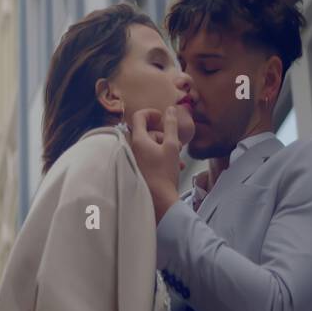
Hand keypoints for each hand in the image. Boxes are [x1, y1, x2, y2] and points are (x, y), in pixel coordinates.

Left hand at [128, 106, 192, 223]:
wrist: (159, 200)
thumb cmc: (164, 174)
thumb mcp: (172, 146)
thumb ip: (171, 126)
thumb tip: (170, 110)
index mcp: (138, 140)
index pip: (139, 116)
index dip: (152, 113)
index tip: (163, 118)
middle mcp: (133, 148)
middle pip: (148, 133)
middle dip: (165, 136)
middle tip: (177, 145)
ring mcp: (135, 159)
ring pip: (151, 146)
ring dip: (166, 148)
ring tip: (179, 158)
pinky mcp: (139, 168)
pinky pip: (150, 157)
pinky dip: (162, 158)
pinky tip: (176, 166)